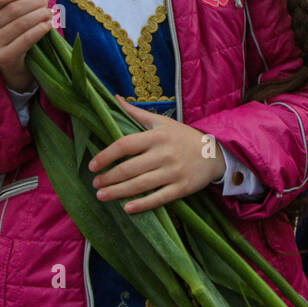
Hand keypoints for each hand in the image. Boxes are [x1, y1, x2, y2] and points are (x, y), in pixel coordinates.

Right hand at [0, 0, 54, 91]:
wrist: (11, 66)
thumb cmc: (11, 33)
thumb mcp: (10, 14)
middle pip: (11, 10)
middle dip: (33, 3)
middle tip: (45, 2)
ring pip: (20, 23)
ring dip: (39, 15)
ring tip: (49, 12)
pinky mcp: (3, 57)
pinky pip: (26, 39)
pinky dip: (39, 30)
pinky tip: (48, 25)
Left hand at [89, 100, 226, 213]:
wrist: (214, 153)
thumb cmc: (183, 136)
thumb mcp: (162, 121)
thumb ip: (136, 112)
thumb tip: (114, 98)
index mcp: (156, 136)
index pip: (125, 145)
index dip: (106, 156)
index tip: (92, 165)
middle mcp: (163, 153)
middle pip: (129, 168)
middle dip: (108, 178)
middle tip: (95, 184)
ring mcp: (173, 171)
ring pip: (141, 185)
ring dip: (118, 192)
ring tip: (102, 196)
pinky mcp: (182, 187)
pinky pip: (159, 198)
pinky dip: (142, 204)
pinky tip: (127, 208)